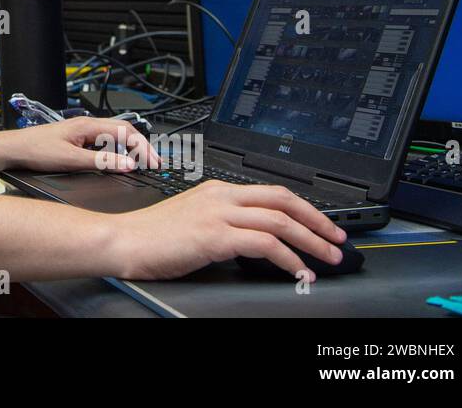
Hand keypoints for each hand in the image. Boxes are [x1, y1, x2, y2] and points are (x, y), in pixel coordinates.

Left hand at [0, 116, 159, 174]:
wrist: (13, 149)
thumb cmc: (35, 149)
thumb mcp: (70, 160)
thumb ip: (100, 162)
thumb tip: (126, 164)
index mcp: (88, 125)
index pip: (125, 131)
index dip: (143, 146)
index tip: (153, 161)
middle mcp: (87, 125)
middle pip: (123, 132)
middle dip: (141, 147)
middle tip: (153, 164)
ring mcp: (82, 132)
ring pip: (114, 137)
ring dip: (129, 149)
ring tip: (141, 164)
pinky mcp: (78, 140)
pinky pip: (104, 143)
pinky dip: (116, 152)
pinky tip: (118, 162)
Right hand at [110, 181, 348, 281]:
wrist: (123, 241)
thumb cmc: (152, 236)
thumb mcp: (194, 220)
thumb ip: (224, 223)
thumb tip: (257, 241)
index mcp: (218, 190)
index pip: (273, 192)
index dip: (305, 208)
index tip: (323, 225)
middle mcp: (221, 196)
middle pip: (284, 200)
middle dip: (318, 221)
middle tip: (338, 240)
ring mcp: (217, 214)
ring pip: (280, 220)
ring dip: (311, 241)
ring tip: (327, 259)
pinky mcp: (214, 236)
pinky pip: (264, 244)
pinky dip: (289, 259)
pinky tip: (298, 272)